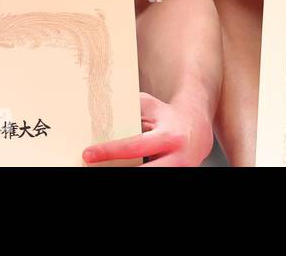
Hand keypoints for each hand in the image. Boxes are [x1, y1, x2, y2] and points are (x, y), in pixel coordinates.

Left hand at [81, 92, 212, 166]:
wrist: (197, 129)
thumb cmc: (168, 116)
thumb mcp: (150, 107)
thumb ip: (129, 112)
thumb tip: (101, 116)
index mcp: (167, 137)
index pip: (133, 147)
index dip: (108, 151)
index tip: (88, 153)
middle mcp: (176, 159)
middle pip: (142, 172)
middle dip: (117, 171)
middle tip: (93, 169)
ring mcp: (179, 172)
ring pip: (149, 178)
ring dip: (126, 172)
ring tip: (105, 167)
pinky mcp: (177, 177)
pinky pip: (154, 177)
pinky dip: (138, 172)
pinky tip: (124, 167)